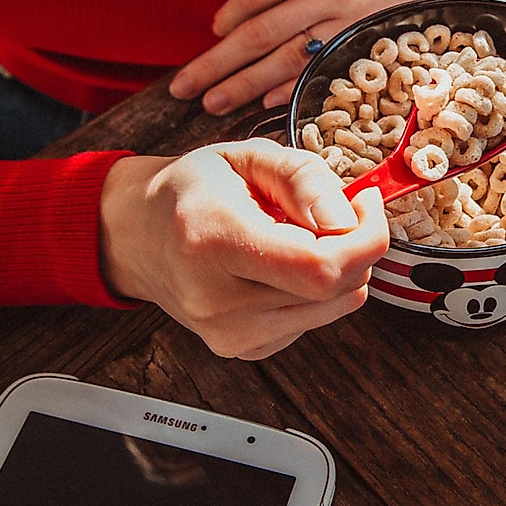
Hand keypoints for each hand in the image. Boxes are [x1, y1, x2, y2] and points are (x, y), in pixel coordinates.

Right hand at [98, 139, 390, 359]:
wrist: (139, 235)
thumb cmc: (193, 190)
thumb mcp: (247, 156)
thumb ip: (303, 178)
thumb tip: (347, 217)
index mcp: (212, 239)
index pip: (318, 267)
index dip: (365, 238)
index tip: (366, 202)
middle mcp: (216, 297)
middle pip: (333, 291)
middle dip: (359, 247)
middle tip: (346, 211)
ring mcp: (227, 332)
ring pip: (333, 309)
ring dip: (340, 269)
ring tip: (306, 236)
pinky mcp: (241, 349)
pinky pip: (312, 322)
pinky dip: (317, 292)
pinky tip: (286, 265)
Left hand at [168, 0, 505, 114]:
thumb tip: (256, 8)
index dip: (228, 21)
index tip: (209, 37)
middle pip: (257, 36)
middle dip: (216, 65)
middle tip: (181, 88)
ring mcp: (351, 21)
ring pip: (285, 62)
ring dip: (244, 86)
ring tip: (212, 102)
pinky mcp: (373, 41)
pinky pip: (324, 72)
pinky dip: (293, 89)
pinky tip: (266, 104)